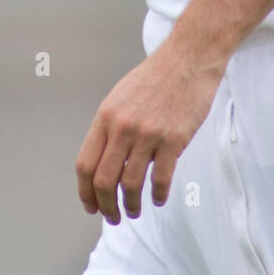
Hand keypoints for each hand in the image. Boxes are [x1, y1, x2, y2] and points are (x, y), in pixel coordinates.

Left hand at [75, 36, 225, 223]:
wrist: (188, 57)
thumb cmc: (155, 77)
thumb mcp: (121, 97)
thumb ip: (109, 127)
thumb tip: (102, 161)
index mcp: (106, 117)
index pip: (85, 165)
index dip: (85, 192)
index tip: (91, 206)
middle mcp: (123, 127)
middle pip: (104, 181)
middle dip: (106, 207)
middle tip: (113, 217)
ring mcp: (148, 134)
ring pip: (130, 184)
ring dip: (131, 205)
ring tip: (134, 210)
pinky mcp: (173, 139)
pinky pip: (161, 179)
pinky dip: (158, 195)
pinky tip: (158, 199)